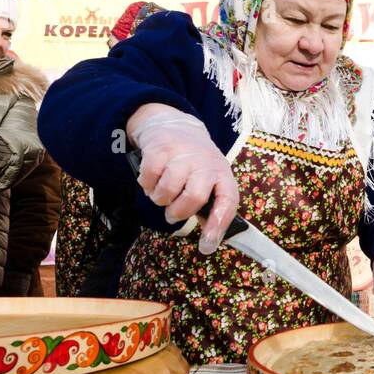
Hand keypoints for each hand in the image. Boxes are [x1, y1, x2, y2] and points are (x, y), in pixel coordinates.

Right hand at [127, 103, 238, 251]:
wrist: (176, 127)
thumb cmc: (195, 164)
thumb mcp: (210, 180)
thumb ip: (209, 206)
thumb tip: (209, 240)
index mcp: (222, 174)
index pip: (227, 201)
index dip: (218, 225)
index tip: (207, 246)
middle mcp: (205, 163)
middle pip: (194, 197)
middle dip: (178, 213)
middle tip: (172, 215)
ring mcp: (182, 154)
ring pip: (167, 190)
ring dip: (160, 199)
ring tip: (162, 194)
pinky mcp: (159, 149)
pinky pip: (148, 178)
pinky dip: (146, 185)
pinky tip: (152, 181)